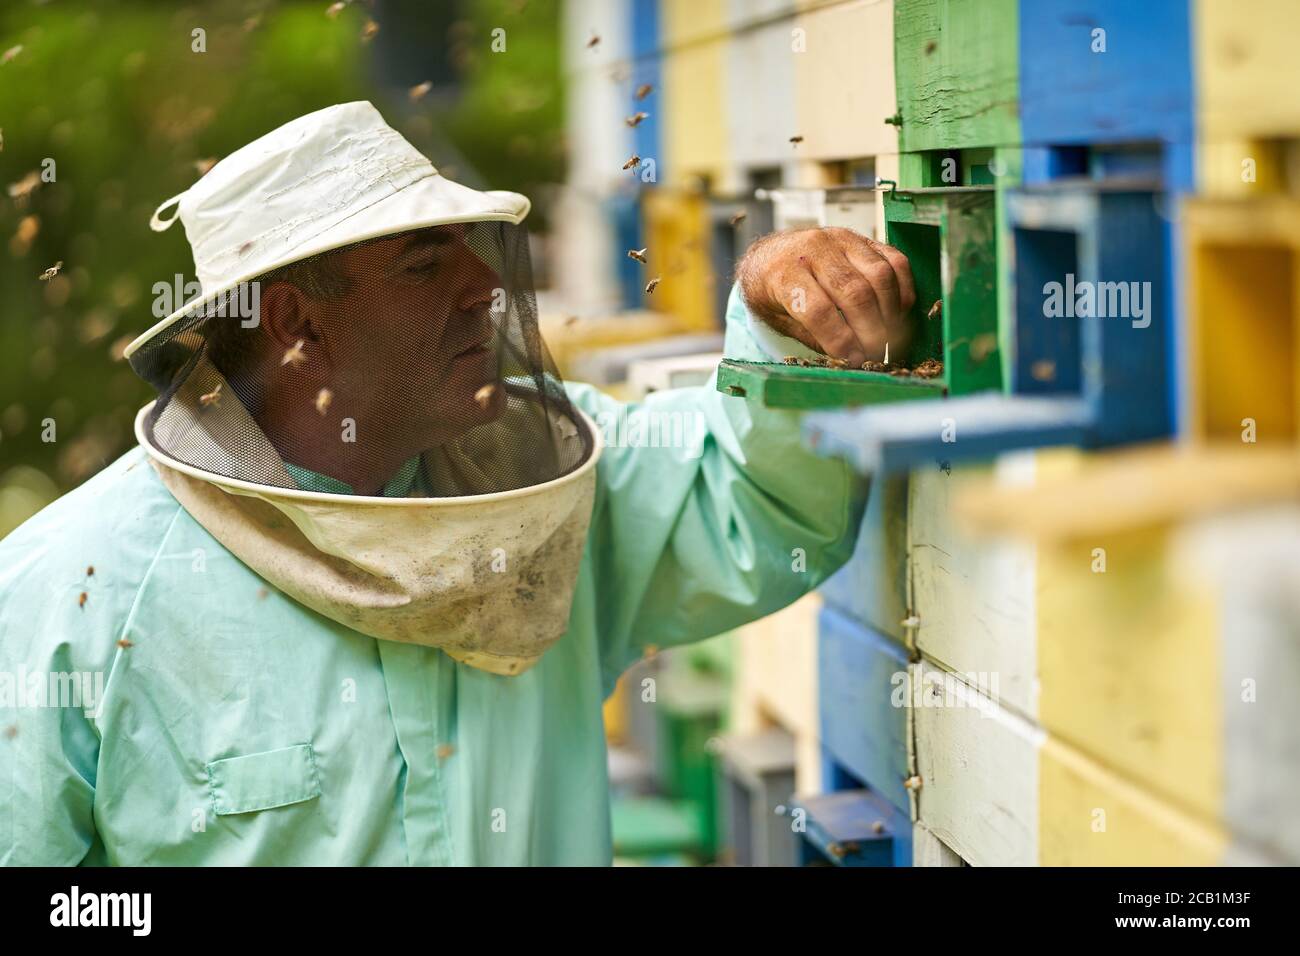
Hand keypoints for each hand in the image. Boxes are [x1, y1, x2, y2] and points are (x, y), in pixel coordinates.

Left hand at [735, 226, 915, 365]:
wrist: (771, 255)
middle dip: (871, 330)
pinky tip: (898, 312)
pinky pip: (895, 261)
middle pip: (855, 293)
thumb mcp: (777, 318)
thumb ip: (812, 336)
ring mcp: (842, 240)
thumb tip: (849, 356)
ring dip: (890, 311)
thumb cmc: (773, 291)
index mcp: (784, 273)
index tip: (854, 359)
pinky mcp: (863, 238)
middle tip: (877, 353)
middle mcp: (814, 250)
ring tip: (890, 336)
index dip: (841, 339)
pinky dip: (902, 289)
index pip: (818, 310)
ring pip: (879, 275)